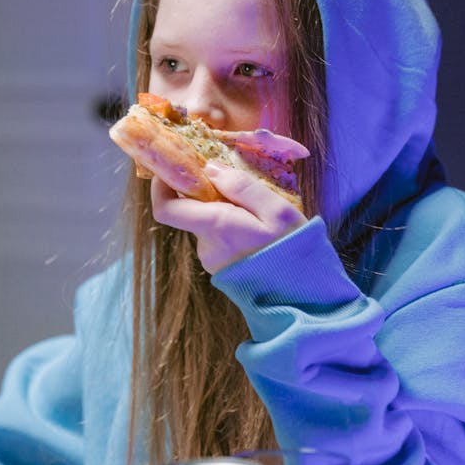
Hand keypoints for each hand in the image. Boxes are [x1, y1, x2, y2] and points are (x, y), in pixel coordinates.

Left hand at [151, 161, 305, 272]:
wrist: (304, 297)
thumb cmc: (294, 250)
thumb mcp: (277, 210)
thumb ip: (242, 187)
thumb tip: (211, 169)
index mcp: (216, 228)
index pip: (166, 208)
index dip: (160, 185)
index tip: (172, 167)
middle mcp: (206, 246)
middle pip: (190, 210)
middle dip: (206, 192)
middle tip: (234, 180)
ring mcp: (212, 259)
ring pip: (206, 222)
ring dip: (222, 209)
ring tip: (256, 207)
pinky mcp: (221, 267)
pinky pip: (217, 236)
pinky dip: (229, 224)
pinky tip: (256, 226)